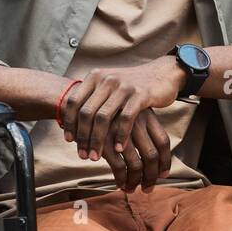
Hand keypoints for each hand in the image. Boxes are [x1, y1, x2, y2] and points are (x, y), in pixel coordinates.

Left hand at [61, 59, 184, 168]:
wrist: (162, 73)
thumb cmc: (132, 85)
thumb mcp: (110, 85)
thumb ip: (93, 98)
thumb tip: (74, 121)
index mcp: (95, 77)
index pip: (74, 101)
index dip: (69, 122)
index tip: (69, 140)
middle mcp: (107, 80)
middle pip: (86, 112)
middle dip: (82, 137)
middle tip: (83, 155)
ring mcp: (124, 87)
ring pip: (103, 117)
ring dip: (97, 140)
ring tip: (95, 156)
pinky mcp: (141, 94)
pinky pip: (126, 118)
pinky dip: (120, 136)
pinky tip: (119, 149)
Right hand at [95, 110, 172, 193]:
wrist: (80, 100)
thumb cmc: (108, 112)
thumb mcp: (129, 113)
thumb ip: (143, 132)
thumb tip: (156, 161)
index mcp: (146, 115)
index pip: (163, 142)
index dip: (166, 161)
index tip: (164, 175)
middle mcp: (136, 123)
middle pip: (152, 156)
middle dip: (152, 177)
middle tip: (148, 189)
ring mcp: (121, 132)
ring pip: (137, 165)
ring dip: (136, 182)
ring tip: (132, 189)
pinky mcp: (105, 142)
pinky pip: (119, 167)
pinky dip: (121, 179)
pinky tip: (120, 184)